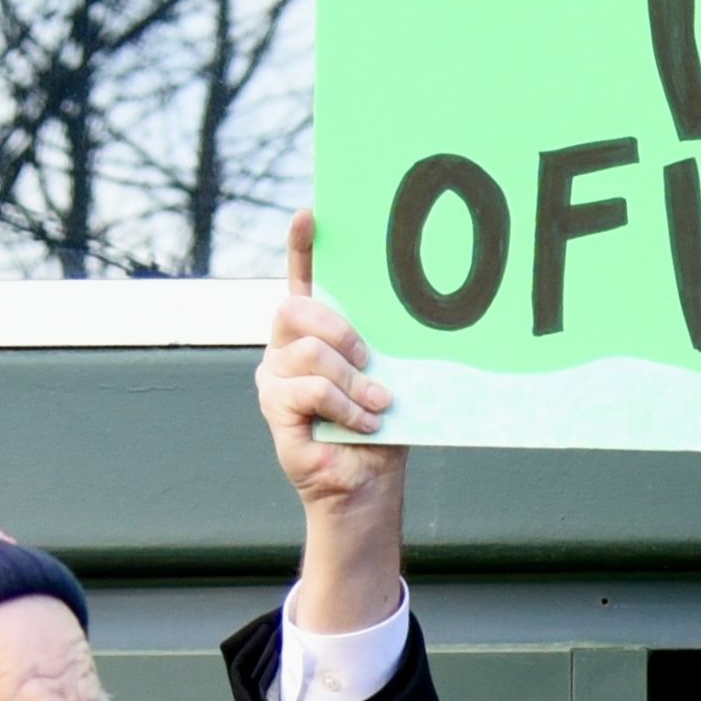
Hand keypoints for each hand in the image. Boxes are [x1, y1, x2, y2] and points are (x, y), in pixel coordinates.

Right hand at [260, 211, 408, 636]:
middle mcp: (287, 348)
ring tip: (378, 404)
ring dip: (352, 380)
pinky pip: (309, 391)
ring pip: (308, 352)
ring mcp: (275, 378)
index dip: (302, 245)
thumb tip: (426, 304)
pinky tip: (365, 424)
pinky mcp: (275, 410)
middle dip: (338, 327)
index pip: (302, 277)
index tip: (311, 212)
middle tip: (371, 357)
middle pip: (294, 309)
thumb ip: (388, 342)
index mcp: (315, 331)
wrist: (367, 488)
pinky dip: (345, 407)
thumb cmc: (383, 426)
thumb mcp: (390, 374)